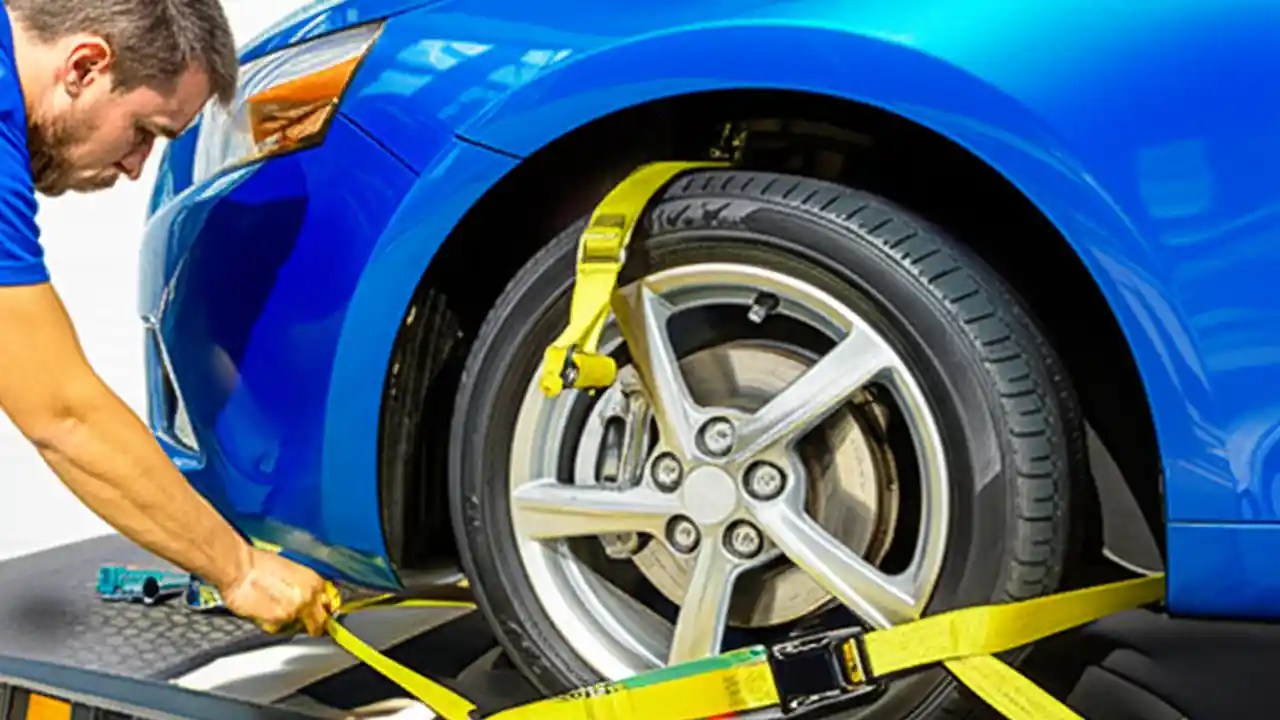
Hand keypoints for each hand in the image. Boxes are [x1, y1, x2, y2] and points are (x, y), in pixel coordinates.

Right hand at [218, 547, 332, 635]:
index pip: (329, 606)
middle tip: (299, 623)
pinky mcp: (279, 621)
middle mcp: (311, 597)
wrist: (241, 569)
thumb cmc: (260, 564)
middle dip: (311, 625)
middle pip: (320, 624)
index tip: (316, 616)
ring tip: (273, 610)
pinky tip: (264, 612)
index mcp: (315, 582)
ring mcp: (296, 611)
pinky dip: (274, 625)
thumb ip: (305, 587)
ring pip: (298, 627)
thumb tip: (308, 599)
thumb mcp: (292, 571)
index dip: (321, 612)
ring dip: (289, 623)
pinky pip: (280, 629)